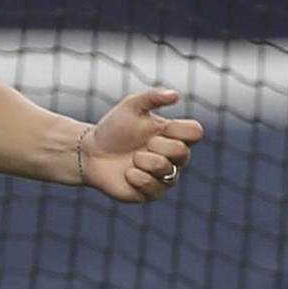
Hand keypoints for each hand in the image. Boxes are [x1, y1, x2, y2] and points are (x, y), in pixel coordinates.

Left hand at [82, 89, 202, 203]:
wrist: (92, 153)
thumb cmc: (114, 129)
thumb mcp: (131, 107)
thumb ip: (152, 97)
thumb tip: (175, 95)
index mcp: (175, 136)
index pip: (196, 132)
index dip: (178, 129)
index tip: (161, 127)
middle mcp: (175, 159)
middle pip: (182, 152)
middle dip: (156, 145)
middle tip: (142, 145)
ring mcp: (165, 178)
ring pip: (166, 169)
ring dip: (143, 160)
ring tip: (133, 158)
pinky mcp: (152, 193)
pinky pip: (151, 185)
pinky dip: (134, 176)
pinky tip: (127, 173)